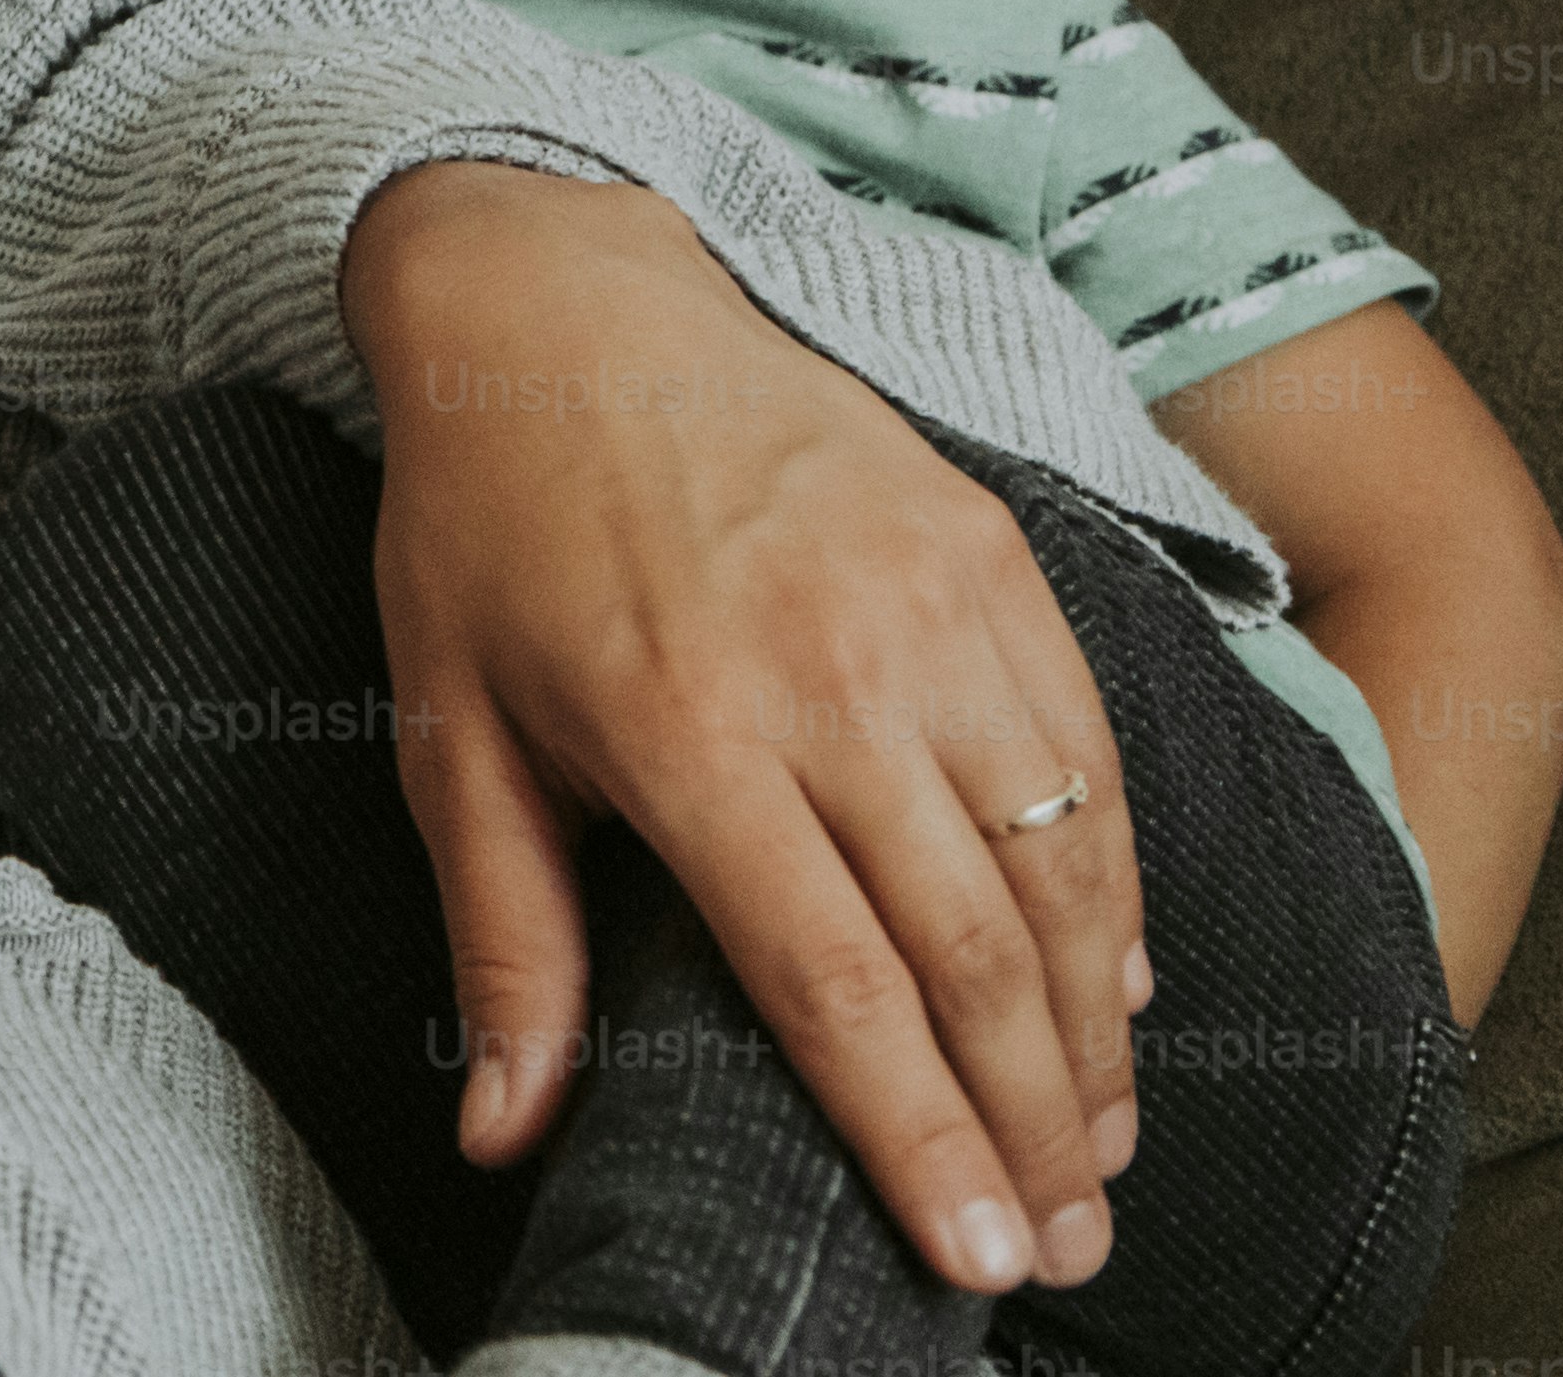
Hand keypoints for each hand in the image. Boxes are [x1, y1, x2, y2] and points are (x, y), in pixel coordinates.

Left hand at [350, 163, 1144, 1300]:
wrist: (557, 302)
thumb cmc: (485, 529)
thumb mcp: (448, 733)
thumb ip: (505, 945)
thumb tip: (505, 1136)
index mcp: (687, 736)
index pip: (838, 992)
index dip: (921, 1143)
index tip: (983, 1259)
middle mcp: (830, 676)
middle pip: (975, 954)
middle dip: (1037, 1123)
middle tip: (1071, 1242)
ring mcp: (930, 607)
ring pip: (1059, 867)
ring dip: (1098, 1027)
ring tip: (1098, 1141)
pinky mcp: (990, 554)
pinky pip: (1085, 756)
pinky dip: (1114, 883)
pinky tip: (1113, 976)